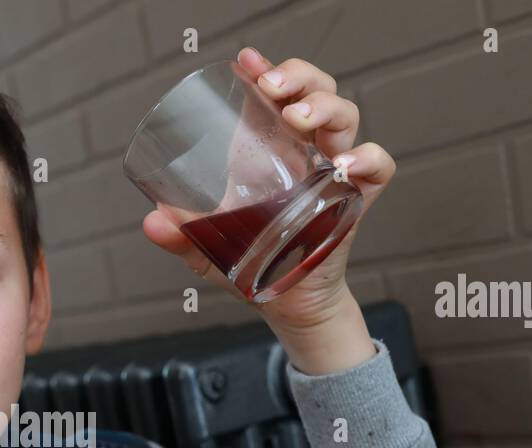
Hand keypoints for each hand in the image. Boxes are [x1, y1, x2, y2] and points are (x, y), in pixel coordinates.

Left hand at [142, 47, 396, 334]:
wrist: (287, 302)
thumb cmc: (252, 263)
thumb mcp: (209, 248)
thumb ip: (181, 236)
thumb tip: (151, 222)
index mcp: (274, 148)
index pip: (278, 94)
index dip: (267, 69)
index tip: (247, 61)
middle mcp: (308, 151)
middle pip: (317, 91)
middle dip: (298, 77)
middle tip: (272, 87)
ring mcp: (335, 173)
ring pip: (346, 117)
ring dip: (325, 108)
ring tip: (299, 119)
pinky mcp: (356, 200)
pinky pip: (379, 168)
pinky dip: (368, 159)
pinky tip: (345, 166)